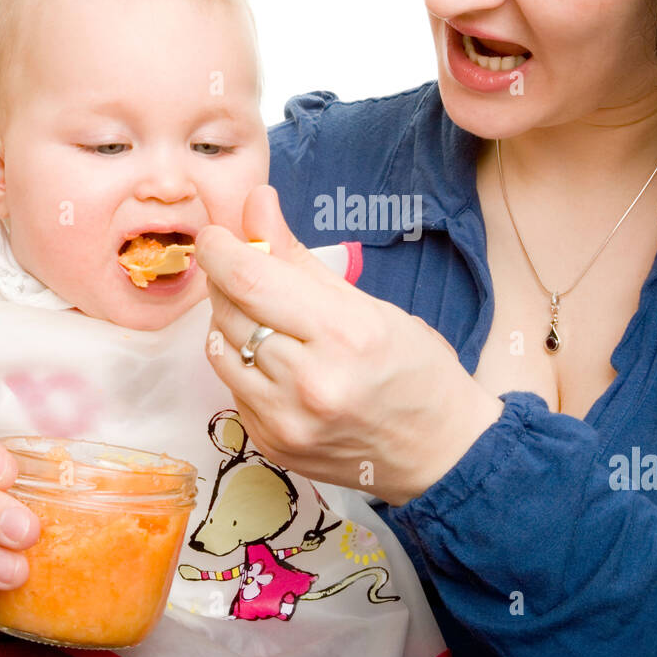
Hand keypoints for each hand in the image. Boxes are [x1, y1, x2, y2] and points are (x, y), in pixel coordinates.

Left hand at [196, 186, 504, 506]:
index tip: (216, 236)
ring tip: (263, 319)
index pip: (251, 281)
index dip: (220, 250)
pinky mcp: (272, 445)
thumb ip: (299, 257)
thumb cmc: (415, 370)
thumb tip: (256, 204)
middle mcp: (311, 382)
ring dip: (229, 325)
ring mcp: (288, 421)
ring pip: (219, 351)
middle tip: (243, 270)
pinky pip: (233, 388)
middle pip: (229, 312)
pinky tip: (275, 363)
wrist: (439, 452)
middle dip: (226, 282)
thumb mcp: (369, 305)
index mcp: (344, 335)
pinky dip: (244, 365)